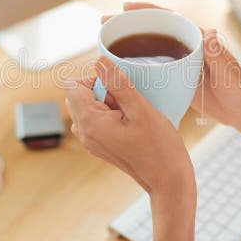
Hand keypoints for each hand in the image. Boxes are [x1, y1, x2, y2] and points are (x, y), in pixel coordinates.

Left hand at [64, 56, 195, 196]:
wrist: (167, 180)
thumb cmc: (159, 147)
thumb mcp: (141, 109)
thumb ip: (118, 83)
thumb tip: (98, 61)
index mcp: (89, 123)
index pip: (72, 85)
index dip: (94, 79)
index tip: (118, 89)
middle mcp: (84, 133)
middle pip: (78, 95)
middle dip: (100, 90)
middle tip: (126, 103)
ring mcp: (91, 140)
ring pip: (88, 106)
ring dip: (107, 102)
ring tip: (130, 114)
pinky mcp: (100, 144)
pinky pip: (96, 119)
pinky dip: (110, 114)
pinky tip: (131, 123)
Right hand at [102, 2, 240, 128]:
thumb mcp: (227, 71)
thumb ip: (218, 54)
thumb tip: (210, 33)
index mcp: (199, 39)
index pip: (170, 18)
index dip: (148, 10)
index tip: (127, 7)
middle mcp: (189, 47)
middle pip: (155, 30)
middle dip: (131, 25)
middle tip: (105, 23)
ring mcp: (183, 63)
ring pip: (152, 48)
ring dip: (131, 45)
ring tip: (107, 42)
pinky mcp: (179, 79)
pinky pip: (155, 68)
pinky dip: (139, 67)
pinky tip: (122, 70)